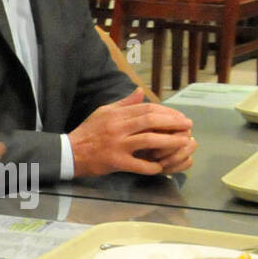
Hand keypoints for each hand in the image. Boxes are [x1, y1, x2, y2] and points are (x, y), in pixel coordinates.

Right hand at [68, 89, 195, 177]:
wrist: (70, 152)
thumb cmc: (88, 132)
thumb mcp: (104, 112)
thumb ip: (124, 103)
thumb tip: (140, 91)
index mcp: (117, 114)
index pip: (146, 108)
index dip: (166, 111)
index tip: (179, 116)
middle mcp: (118, 127)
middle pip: (150, 120)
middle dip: (172, 122)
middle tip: (187, 126)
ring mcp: (117, 144)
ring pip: (148, 140)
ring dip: (169, 141)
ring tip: (183, 143)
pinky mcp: (115, 161)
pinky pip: (138, 164)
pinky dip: (152, 166)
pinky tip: (162, 167)